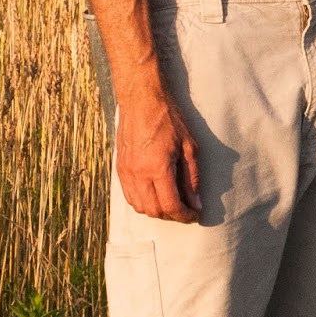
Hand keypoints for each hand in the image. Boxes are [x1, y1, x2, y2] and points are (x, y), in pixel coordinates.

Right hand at [115, 88, 201, 222]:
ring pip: (139, 206)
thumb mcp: (190, 147)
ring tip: (172, 202)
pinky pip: (129, 196)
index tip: (195, 215)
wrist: (141, 100)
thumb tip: (196, 203)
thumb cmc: (169, 119)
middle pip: (154, 210)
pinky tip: (155, 194)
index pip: (170, 205)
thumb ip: (192, 178)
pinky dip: (143, 202)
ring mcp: (126, 172)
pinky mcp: (120, 167)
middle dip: (172, 215)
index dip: (185, 216)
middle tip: (186, 209)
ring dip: (156, 210)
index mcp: (157, 168)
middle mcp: (138, 174)